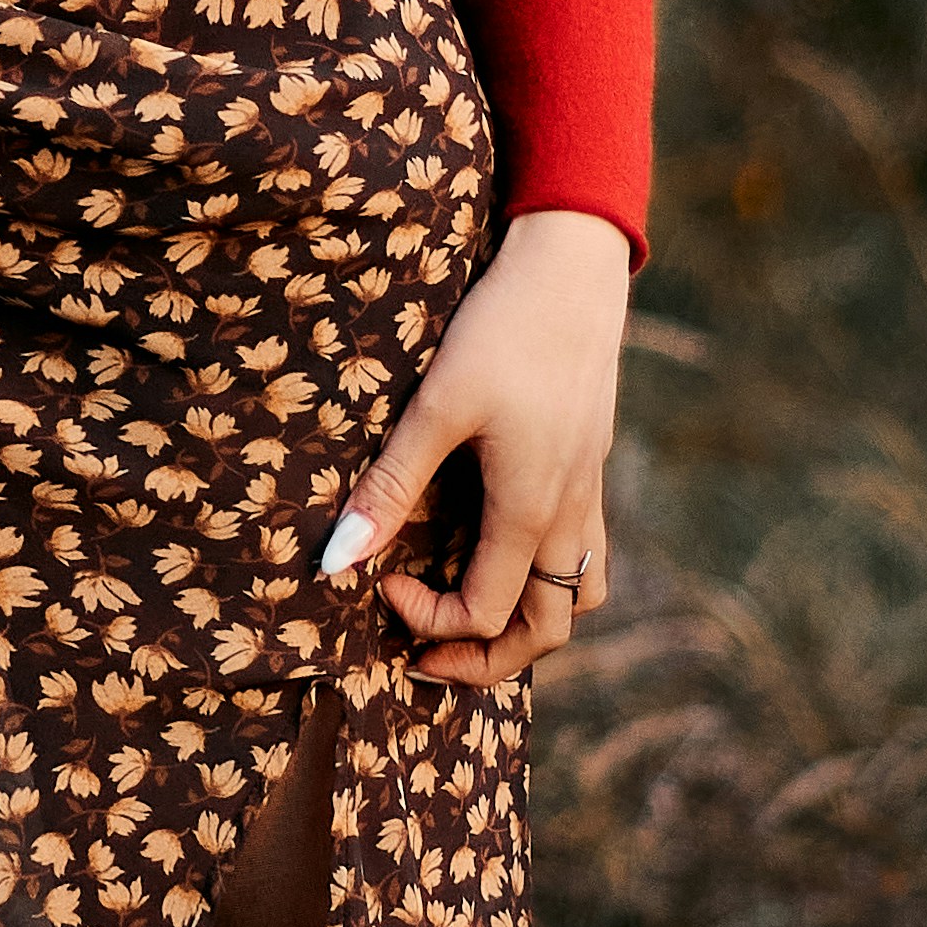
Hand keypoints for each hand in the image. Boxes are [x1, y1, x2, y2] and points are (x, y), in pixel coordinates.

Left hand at [315, 208, 630, 684]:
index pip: (484, 613)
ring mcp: (587, 491)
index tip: (378, 577)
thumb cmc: (503, 328)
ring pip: (580, 596)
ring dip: (531, 622)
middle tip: (424, 654)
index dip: (426, 618)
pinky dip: (550, 578)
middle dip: (488, 660)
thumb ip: (390, 486)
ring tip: (472, 614)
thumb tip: (337, 561)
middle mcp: (569, 513)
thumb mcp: (436, 406)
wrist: (573, 267)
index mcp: (529, 510)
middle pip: (548, 630)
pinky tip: (503, 548)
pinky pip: (586, 552)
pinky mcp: (589, 465)